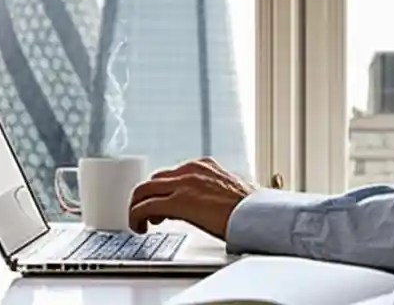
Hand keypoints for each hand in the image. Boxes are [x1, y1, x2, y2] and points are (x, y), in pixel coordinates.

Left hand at [128, 157, 254, 238]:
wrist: (256, 214)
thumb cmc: (250, 207)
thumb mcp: (230, 190)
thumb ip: (215, 191)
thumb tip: (213, 204)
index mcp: (204, 165)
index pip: (172, 174)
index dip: (163, 191)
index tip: (162, 204)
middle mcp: (190, 170)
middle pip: (153, 180)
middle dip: (147, 197)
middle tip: (148, 214)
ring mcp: (182, 184)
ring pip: (143, 190)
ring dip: (137, 207)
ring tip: (141, 222)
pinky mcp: (177, 202)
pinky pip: (145, 207)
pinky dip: (136, 217)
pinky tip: (140, 227)